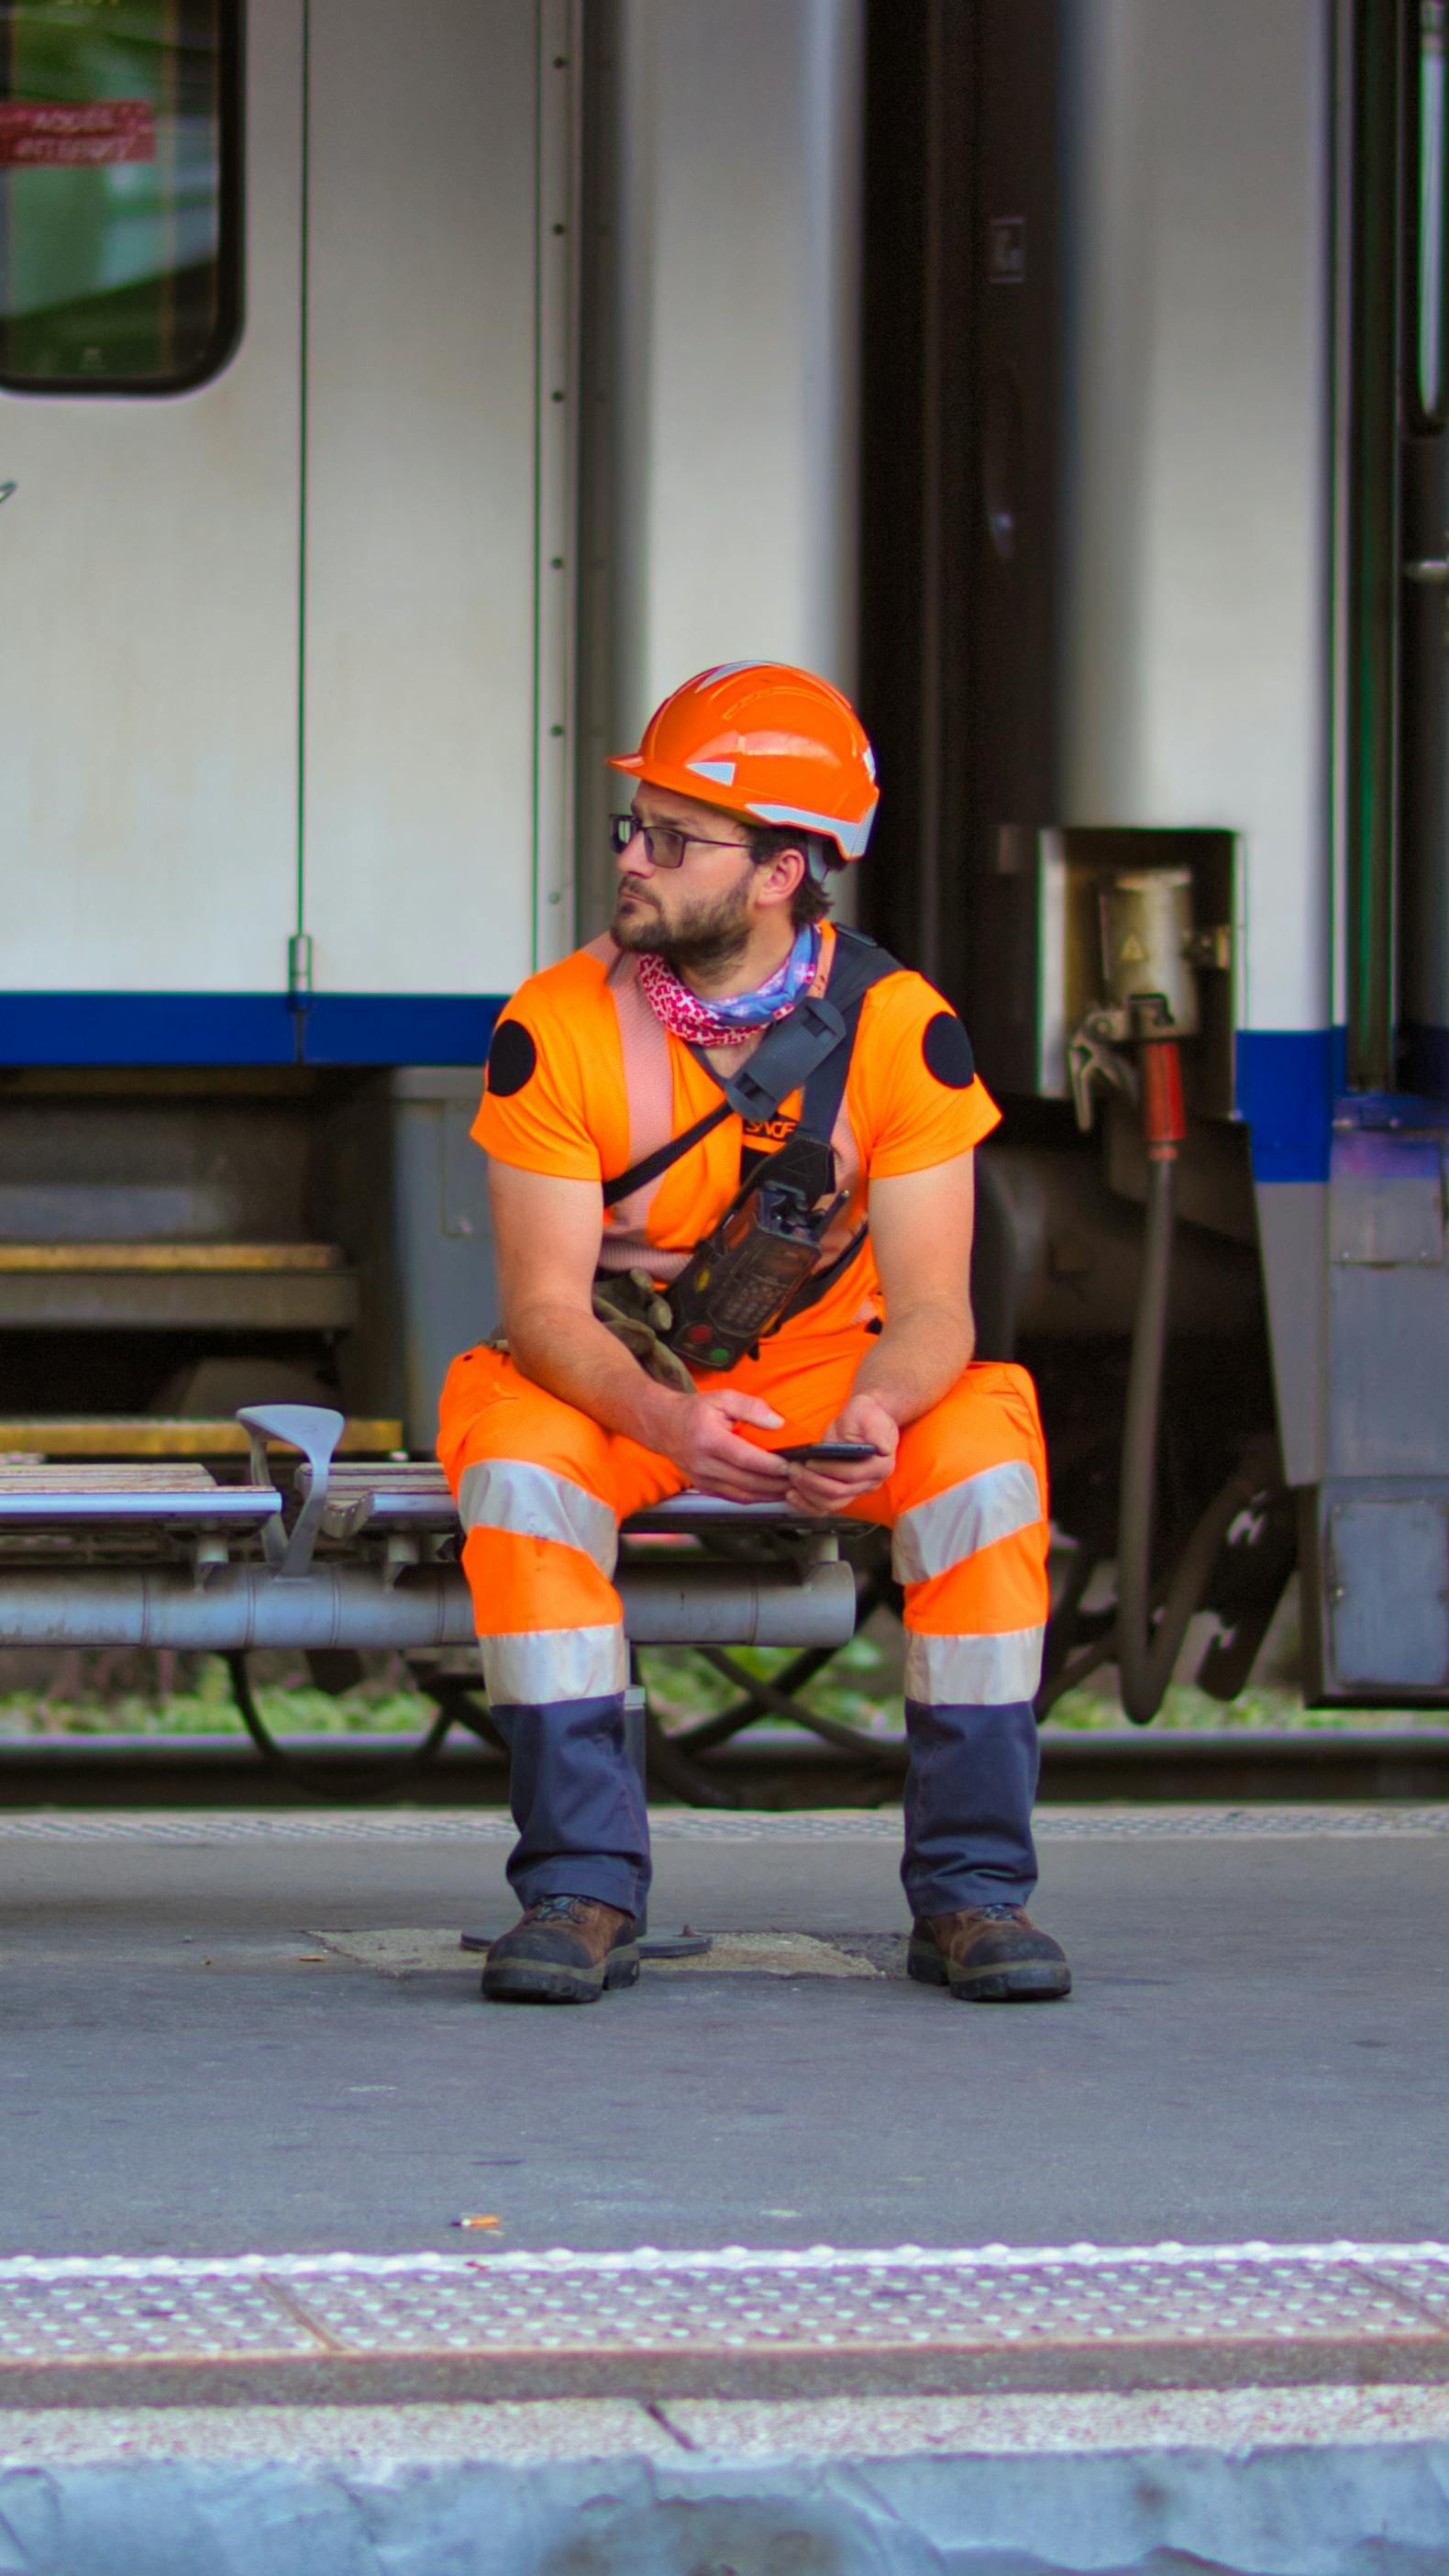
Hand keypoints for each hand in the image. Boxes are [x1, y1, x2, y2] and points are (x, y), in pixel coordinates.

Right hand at [659, 1390, 792, 1502]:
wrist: (665, 1426)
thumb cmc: (695, 1411)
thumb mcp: (722, 1398)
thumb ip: (751, 1407)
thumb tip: (777, 1422)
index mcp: (709, 1440)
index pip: (745, 1458)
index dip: (770, 1465)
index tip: (792, 1465)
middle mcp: (704, 1464)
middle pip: (747, 1482)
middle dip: (777, 1483)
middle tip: (799, 1479)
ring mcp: (703, 1480)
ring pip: (743, 1495)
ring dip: (769, 1495)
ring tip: (792, 1489)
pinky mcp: (705, 1488)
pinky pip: (735, 1498)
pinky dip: (756, 1498)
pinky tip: (772, 1493)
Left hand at [782, 1391, 897, 1514]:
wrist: (863, 1420)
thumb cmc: (866, 1416)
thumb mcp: (871, 1415)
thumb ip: (877, 1431)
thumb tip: (883, 1448)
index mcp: (880, 1466)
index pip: (852, 1475)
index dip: (829, 1470)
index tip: (810, 1461)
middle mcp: (869, 1482)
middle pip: (838, 1493)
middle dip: (812, 1482)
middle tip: (794, 1468)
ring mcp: (855, 1490)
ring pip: (830, 1503)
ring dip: (807, 1494)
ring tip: (792, 1478)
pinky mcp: (842, 1491)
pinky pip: (824, 1506)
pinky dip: (807, 1504)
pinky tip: (792, 1494)